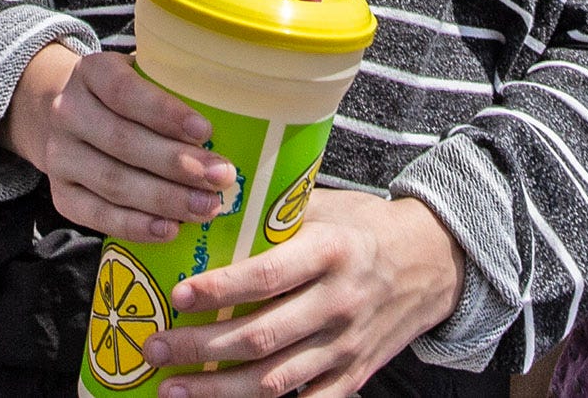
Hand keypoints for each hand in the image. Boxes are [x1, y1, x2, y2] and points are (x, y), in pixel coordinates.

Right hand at [0, 45, 232, 242]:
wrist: (51, 110)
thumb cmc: (118, 94)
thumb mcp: (136, 71)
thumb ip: (170, 84)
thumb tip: (233, 110)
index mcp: (92, 73)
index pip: (126, 92)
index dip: (165, 113)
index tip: (205, 131)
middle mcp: (67, 112)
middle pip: (124, 142)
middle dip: (176, 164)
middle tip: (220, 178)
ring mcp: (59, 156)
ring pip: (113, 182)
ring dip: (164, 200)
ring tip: (206, 208)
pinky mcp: (60, 193)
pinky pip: (96, 215)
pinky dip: (134, 226)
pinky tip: (169, 230)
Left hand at [152, 189, 464, 396]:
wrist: (432, 262)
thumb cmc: (364, 228)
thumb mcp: (327, 208)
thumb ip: (274, 217)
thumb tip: (204, 210)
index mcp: (330, 251)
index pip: (266, 276)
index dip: (219, 290)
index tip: (177, 295)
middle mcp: (339, 302)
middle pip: (260, 337)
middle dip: (199, 349)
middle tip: (155, 347)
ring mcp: (346, 345)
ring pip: (274, 381)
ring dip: (217, 391)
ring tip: (171, 389)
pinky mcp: (352, 376)